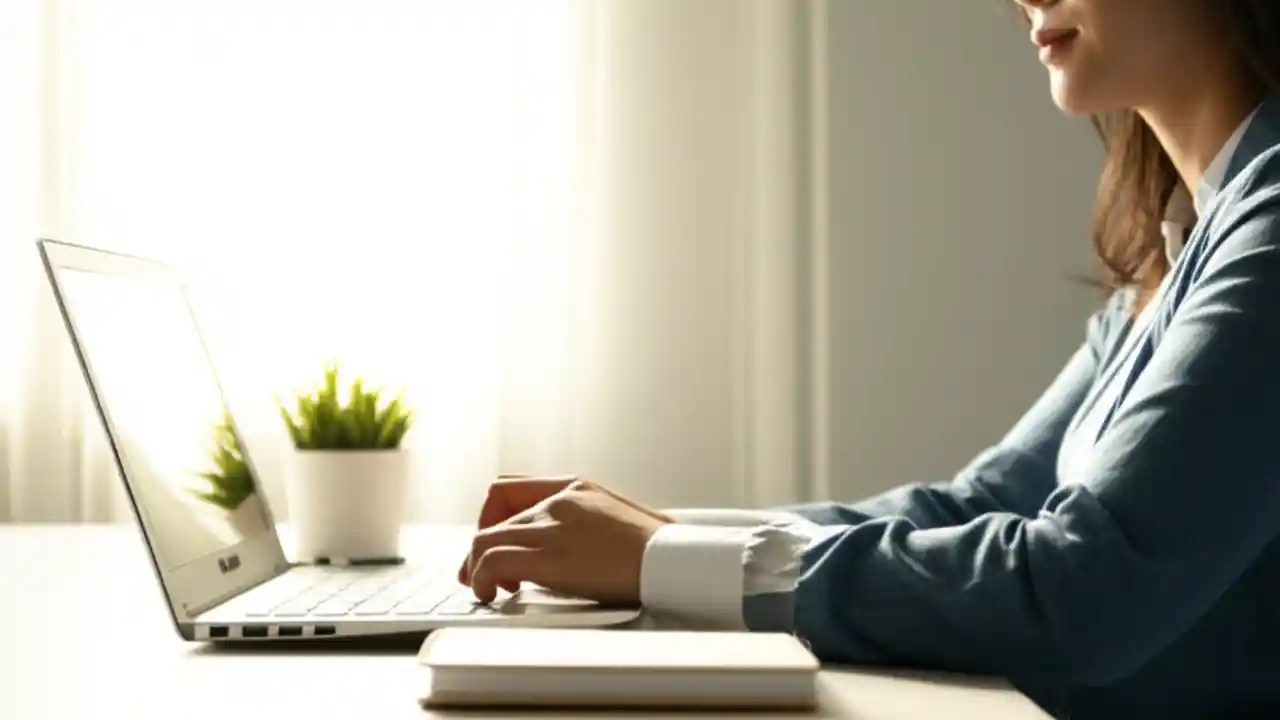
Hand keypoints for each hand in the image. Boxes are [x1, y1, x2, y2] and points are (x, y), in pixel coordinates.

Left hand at [462, 479, 671, 604]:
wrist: (674, 560)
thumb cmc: (658, 549)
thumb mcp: (618, 519)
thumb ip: (586, 524)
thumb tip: (573, 549)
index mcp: (576, 488)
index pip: (509, 486)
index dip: (490, 514)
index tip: (494, 538)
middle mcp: (558, 502)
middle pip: (492, 514)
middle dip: (478, 546)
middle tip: (477, 573)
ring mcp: (552, 528)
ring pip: (484, 540)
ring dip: (476, 568)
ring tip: (485, 588)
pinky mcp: (549, 559)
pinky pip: (492, 562)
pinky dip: (482, 580)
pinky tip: (492, 594)